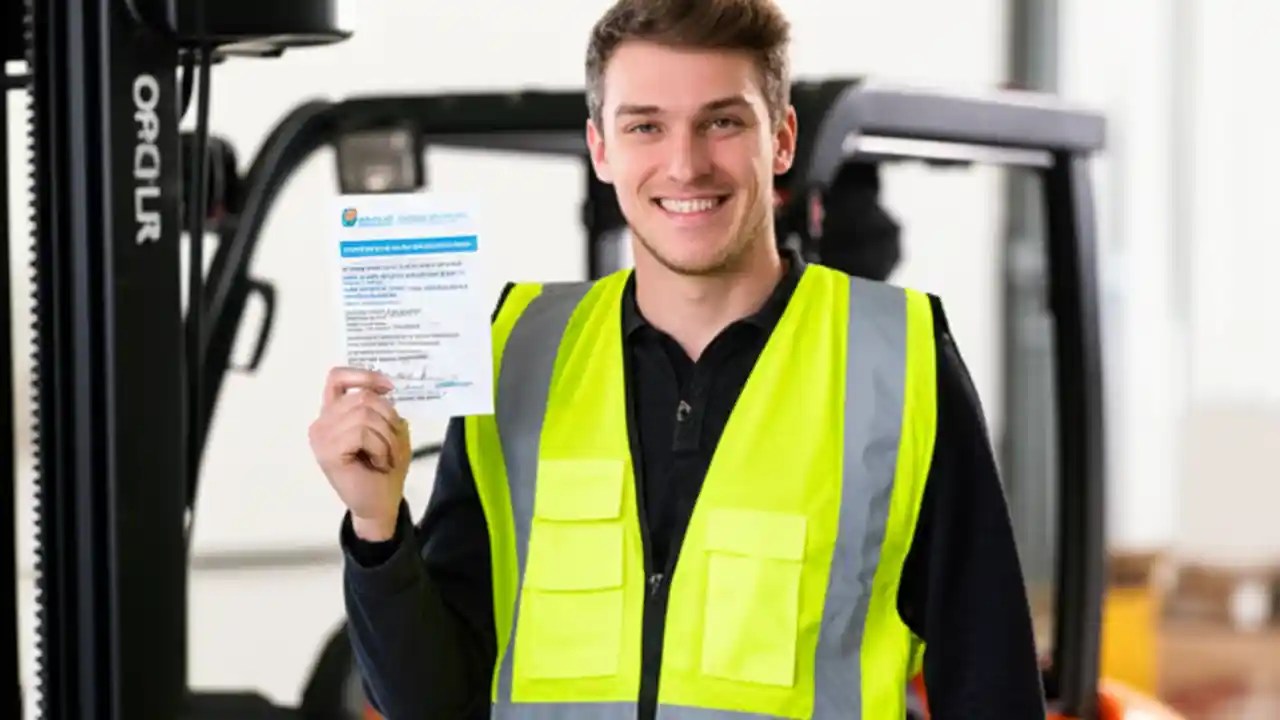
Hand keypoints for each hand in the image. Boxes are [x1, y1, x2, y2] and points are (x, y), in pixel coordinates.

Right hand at [309, 366, 411, 540]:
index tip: (389, 387)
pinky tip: (378, 463)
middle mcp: (322, 422)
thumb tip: (385, 387)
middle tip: (392, 444)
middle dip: (388, 418)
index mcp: (334, 413)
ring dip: (387, 437)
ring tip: (386, 456)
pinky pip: (363, 432)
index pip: (337, 377)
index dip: (364, 375)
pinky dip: (380, 447)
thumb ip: (382, 407)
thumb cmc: (384, 468)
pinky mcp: (328, 451)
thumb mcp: (389, 430)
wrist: (379, 504)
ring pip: (365, 414)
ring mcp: (322, 437)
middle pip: (362, 396)